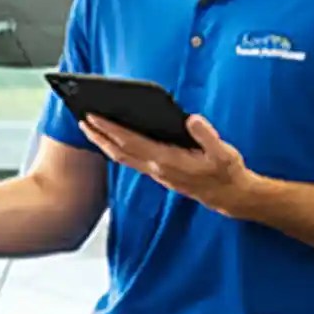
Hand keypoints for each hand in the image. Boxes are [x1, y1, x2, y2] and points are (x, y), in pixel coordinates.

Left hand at [79, 113, 258, 216]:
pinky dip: (116, 150)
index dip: (111, 129)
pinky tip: (112, 141)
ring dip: (103, 143)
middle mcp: (157, 168)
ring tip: (89, 128)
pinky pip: (130, 161)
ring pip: (122, 158)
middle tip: (81, 119)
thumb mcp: (224, 152)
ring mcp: (156, 173)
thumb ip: (207, 136)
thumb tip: (192, 120)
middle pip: (119, 151)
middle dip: (98, 135)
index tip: (94, 116)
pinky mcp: (159, 174)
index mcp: (168, 161)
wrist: (232, 196)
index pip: (131, 142)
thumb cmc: (227, 172)